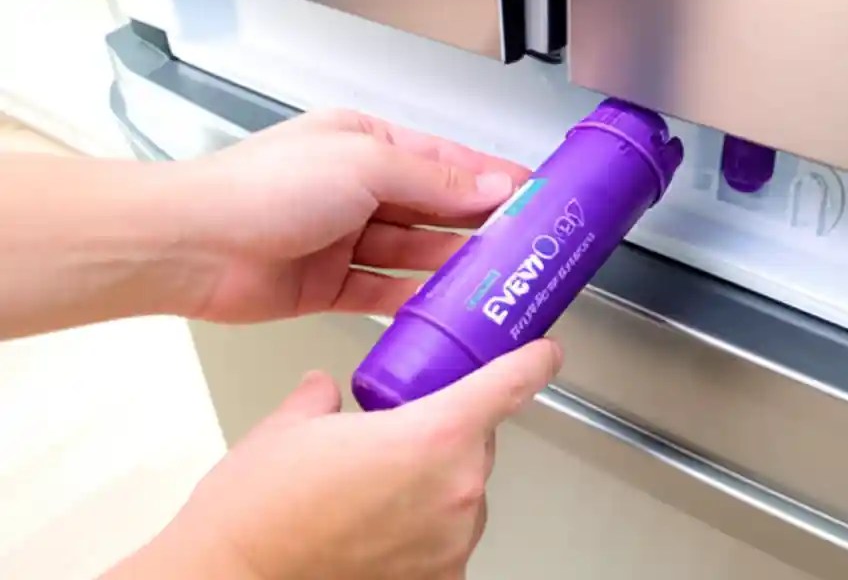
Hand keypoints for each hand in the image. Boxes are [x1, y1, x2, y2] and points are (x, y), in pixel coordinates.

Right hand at [108, 339, 562, 579]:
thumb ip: (322, 396)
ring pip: (464, 494)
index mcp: (433, 435)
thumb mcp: (290, 426)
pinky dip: (424, 531)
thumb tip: (326, 388)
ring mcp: (451, 542)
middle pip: (478, 443)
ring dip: (435, 486)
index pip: (509, 386)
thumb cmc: (256, 513)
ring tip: (373, 494)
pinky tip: (378, 530)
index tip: (544, 351)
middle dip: (448, 433)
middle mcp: (456, 490)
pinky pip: (447, 541)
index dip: (532, 362)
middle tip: (396, 437)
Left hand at [175, 109, 528, 321]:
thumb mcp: (365, 164)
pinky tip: (445, 306)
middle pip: (433, 208)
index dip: (491, 176)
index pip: (445, 159)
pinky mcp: (329, 285)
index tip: (533, 195)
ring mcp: (343, 238)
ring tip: (495, 279)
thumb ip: (435, 178)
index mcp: (364, 143)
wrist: (192, 246)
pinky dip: (415, 300)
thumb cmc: (262, 188)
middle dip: (478, 224)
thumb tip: (492, 184)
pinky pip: (385, 292)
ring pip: (414, 252)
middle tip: (524, 244)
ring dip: (452, 263)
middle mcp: (356, 188)